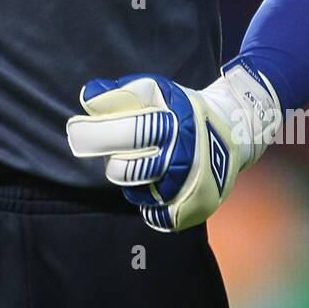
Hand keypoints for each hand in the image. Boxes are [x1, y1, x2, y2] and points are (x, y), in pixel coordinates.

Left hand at [66, 56, 281, 231]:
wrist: (233, 131)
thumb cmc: (181, 109)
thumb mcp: (157, 91)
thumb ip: (121, 94)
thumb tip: (88, 98)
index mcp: (174, 125)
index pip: (127, 132)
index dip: (95, 133)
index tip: (74, 131)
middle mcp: (183, 158)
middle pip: (123, 171)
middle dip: (109, 159)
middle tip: (111, 149)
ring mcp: (189, 187)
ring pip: (136, 194)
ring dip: (130, 178)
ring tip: (140, 162)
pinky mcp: (193, 210)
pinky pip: (154, 216)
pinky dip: (148, 202)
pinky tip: (154, 184)